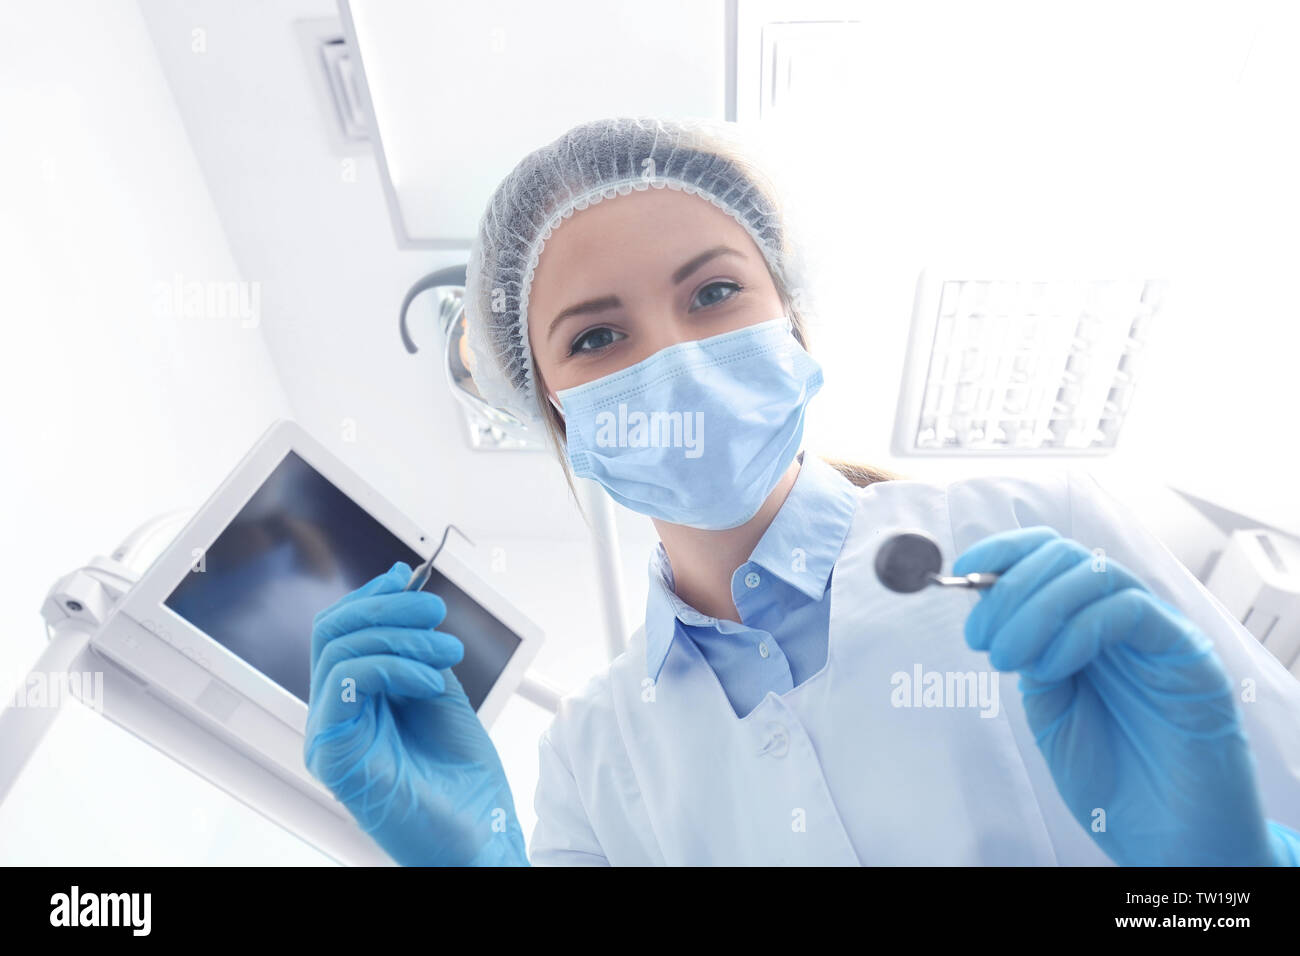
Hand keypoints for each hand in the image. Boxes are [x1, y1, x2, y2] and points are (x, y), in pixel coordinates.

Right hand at [304, 562, 527, 865]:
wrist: (481, 838)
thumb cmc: (464, 781)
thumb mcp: (442, 694)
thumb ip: (419, 650)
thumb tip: (408, 595)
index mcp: (357, 701)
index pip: (342, 631)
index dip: (371, 596)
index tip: (407, 577)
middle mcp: (336, 717)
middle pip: (332, 632)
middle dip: (386, 607)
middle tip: (436, 612)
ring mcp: (330, 736)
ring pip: (339, 650)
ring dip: (401, 636)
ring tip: (446, 651)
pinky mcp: (334, 755)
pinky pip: (344, 685)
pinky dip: (391, 666)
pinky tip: (428, 680)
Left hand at [954, 526, 1279, 865]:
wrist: (1166, 836)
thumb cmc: (1111, 776)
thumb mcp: (1049, 708)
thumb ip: (1028, 656)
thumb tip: (993, 610)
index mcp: (1086, 623)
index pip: (1047, 555)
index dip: (1002, 553)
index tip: (960, 573)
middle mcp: (1122, 617)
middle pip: (1065, 557)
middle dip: (1010, 589)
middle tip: (981, 639)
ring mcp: (1157, 631)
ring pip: (1095, 574)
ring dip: (1036, 608)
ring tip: (1007, 658)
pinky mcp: (1188, 651)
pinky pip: (1130, 610)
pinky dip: (1079, 629)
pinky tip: (1052, 667)